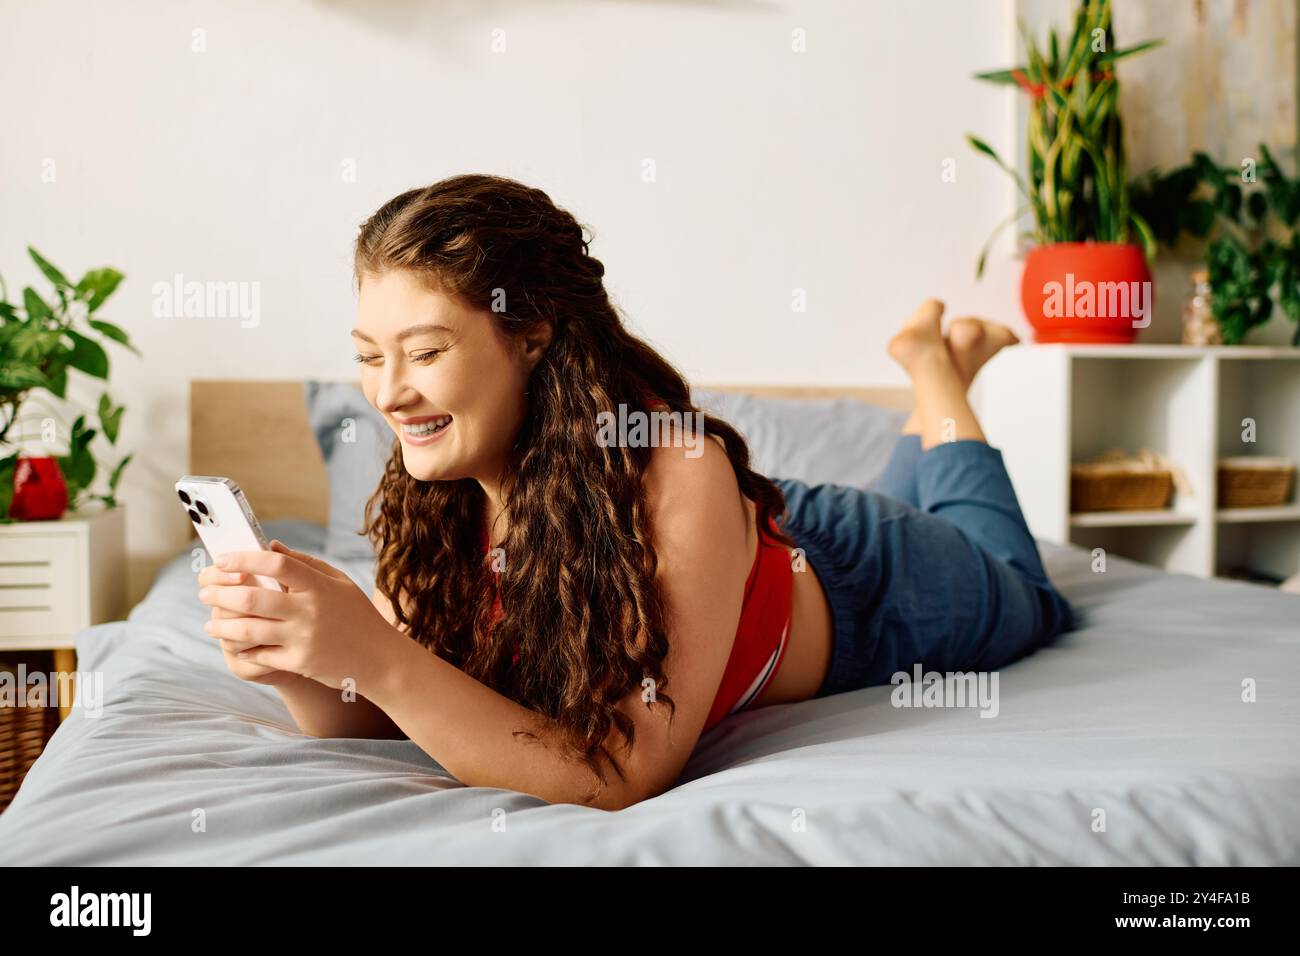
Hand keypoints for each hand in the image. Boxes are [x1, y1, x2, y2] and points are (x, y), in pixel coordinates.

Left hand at [197, 540, 398, 689]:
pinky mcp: (299, 663)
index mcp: (319, 585)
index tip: (222, 559)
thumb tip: (271, 547)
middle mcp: (310, 610)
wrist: (381, 659)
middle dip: (220, 593)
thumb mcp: (339, 582)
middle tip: (204, 592)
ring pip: (248, 629)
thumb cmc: (358, 616)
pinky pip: (260, 655)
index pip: (275, 563)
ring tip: (211, 623)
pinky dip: (242, 649)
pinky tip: (233, 643)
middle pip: (252, 597)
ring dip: (222, 625)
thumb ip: (306, 564)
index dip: (244, 559)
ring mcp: (303, 638)